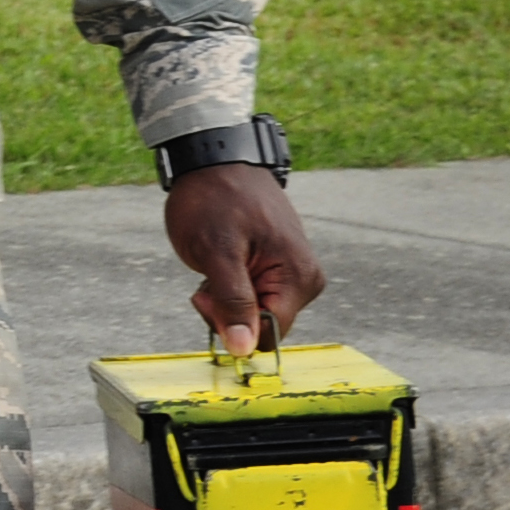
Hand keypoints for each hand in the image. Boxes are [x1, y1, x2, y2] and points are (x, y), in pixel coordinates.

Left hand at [165, 163, 327, 355]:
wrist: (217, 160)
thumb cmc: (214, 199)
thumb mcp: (215, 252)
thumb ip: (232, 302)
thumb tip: (244, 348)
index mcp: (298, 279)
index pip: (268, 335)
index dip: (230, 325)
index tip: (204, 296)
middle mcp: (304, 281)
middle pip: (261, 326)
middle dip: (226, 310)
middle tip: (206, 276)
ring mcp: (293, 274)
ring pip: (254, 313)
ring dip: (225, 297)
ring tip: (215, 261)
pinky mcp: (279, 268)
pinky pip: (253, 296)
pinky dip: (230, 286)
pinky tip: (223, 259)